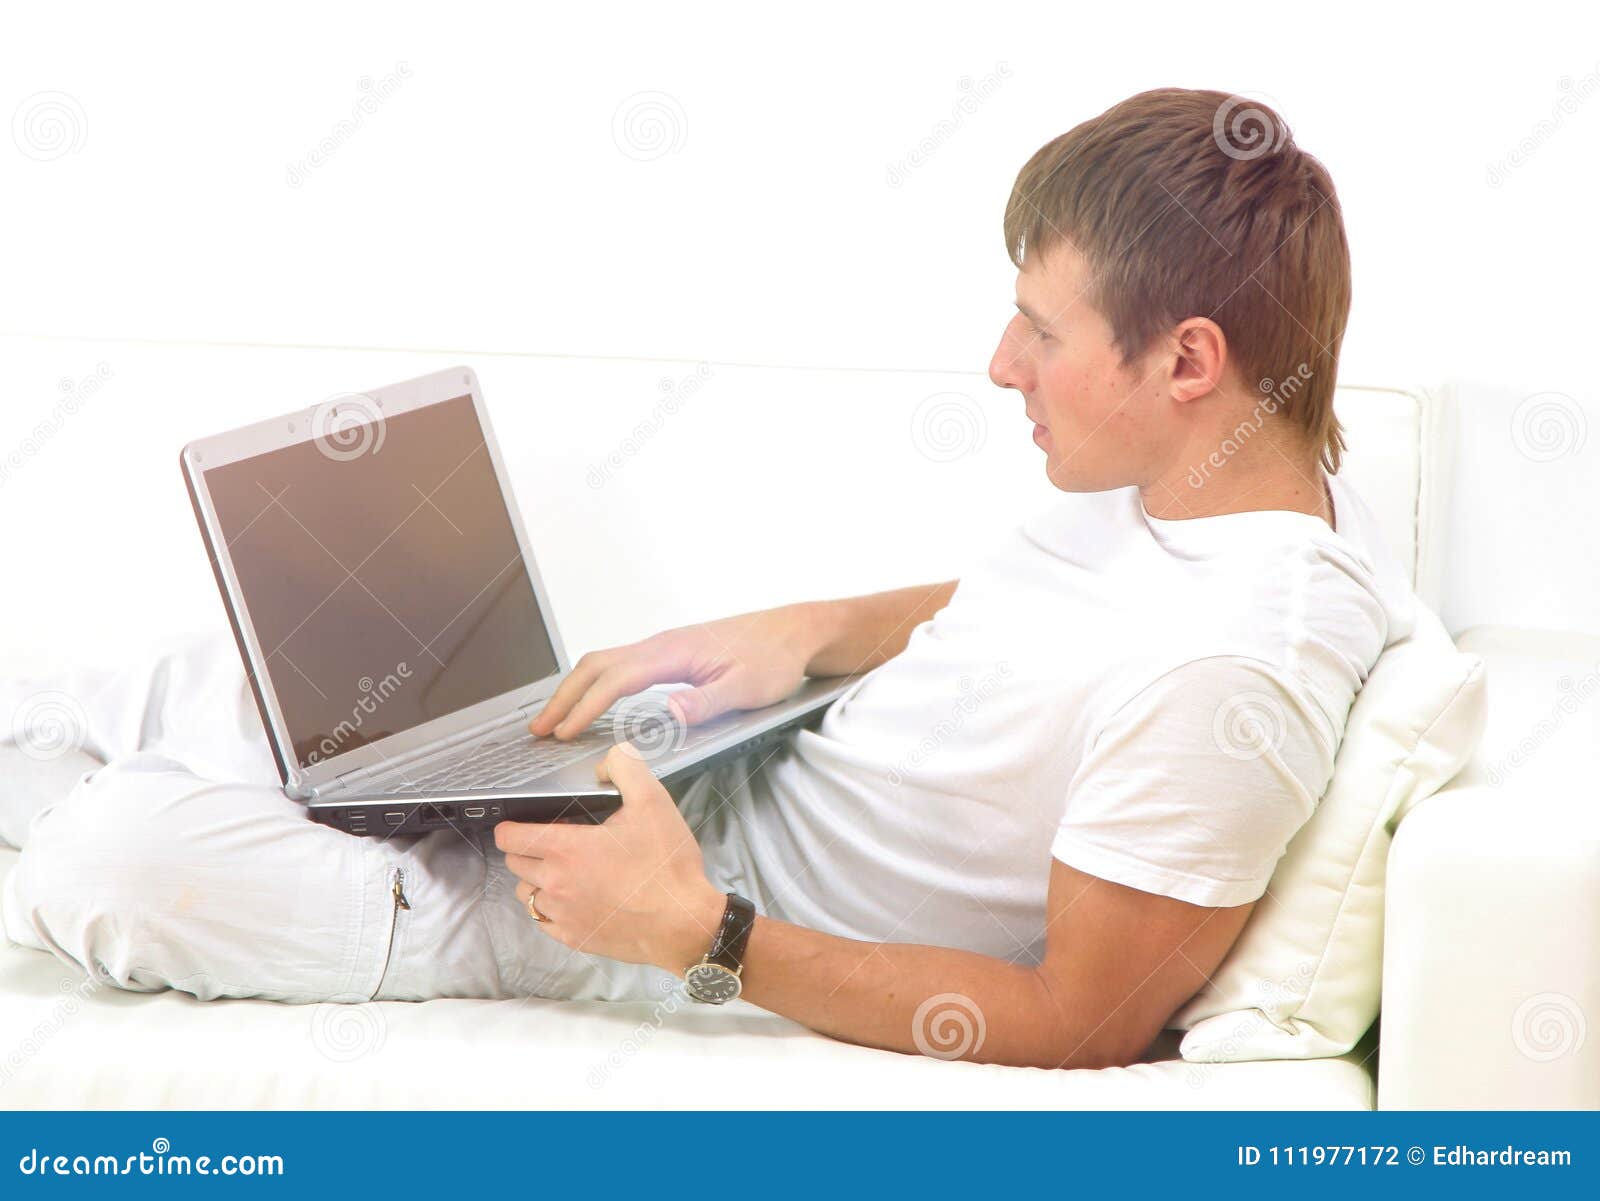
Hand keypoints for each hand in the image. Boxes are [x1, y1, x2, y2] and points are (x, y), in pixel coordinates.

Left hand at [494, 742, 726, 969]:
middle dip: (526, 849)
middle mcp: (555, 883)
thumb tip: (604, 763)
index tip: (525, 823)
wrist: (683, 922)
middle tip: (553, 842)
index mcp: (566, 848)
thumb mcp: (653, 802)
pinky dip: (550, 909)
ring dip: (536, 879)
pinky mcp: (573, 938)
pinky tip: (573, 899)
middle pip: (514, 863)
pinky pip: (543, 922)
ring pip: (526, 894)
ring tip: (562, 871)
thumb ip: (625, 767)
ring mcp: (562, 915)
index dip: (512, 826)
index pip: (510, 837)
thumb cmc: (666, 865)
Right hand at [529, 604, 819, 738]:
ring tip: (554, 718)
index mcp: (674, 652)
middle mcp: (662, 644)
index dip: (586, 706)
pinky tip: (592, 702)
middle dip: (564, 696)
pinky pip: (621, 665)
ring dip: (575, 689)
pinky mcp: (671, 653)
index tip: (564, 731)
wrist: (794, 632)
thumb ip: (706, 702)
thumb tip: (667, 713)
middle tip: (539, 728)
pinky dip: (595, 683)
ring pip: (605, 662)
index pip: (616, 678)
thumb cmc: (773, 657)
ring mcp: (664, 646)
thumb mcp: (746, 688)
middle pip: (597, 665)